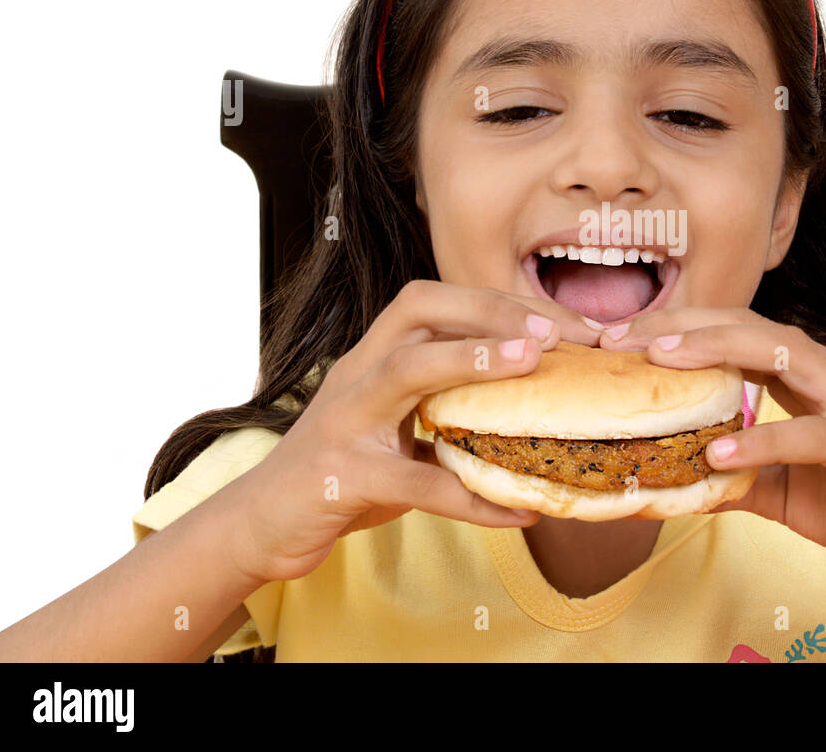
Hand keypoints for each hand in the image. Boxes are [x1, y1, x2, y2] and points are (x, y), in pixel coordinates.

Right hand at [226, 281, 603, 584]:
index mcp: (373, 354)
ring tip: (535, 361)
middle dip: (491, 310)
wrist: (260, 525)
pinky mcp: (343, 477)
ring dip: (474, 358)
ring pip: (407, 369)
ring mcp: (345, 421)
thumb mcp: (395, 424)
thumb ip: (447, 405)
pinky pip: (415, 482)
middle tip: (556, 333)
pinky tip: (518, 511)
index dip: (500, 301)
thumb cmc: (342, 469)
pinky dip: (471, 497)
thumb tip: (535, 405)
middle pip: (419, 309)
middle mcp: (357, 373)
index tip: (565, 322)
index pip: (436, 301)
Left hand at [600, 307, 825, 607]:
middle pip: (753, 327)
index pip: (738, 332)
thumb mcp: (779, 487)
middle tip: (620, 336)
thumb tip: (672, 476)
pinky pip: (811, 435)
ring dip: (716, 351)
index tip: (619, 340)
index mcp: (813, 376)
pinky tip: (718, 449)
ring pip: (785, 355)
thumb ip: (733, 473)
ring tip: (659, 360)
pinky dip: (763, 439)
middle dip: (684, 325)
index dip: (679, 328)